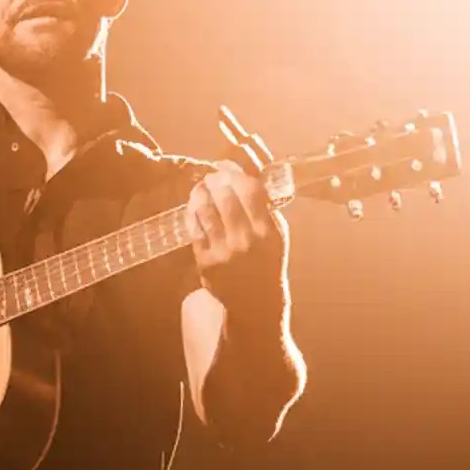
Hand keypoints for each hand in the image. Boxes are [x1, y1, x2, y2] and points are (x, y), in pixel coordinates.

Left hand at [185, 160, 288, 305]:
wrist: (255, 303)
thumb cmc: (267, 263)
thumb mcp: (277, 237)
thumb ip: (266, 209)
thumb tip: (247, 175)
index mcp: (267, 232)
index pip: (251, 191)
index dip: (236, 173)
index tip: (227, 167)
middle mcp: (246, 241)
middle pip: (226, 198)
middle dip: (216, 180)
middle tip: (212, 176)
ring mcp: (224, 252)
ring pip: (206, 211)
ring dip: (200, 193)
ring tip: (200, 186)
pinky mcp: (205, 262)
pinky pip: (194, 229)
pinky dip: (193, 212)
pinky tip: (194, 205)